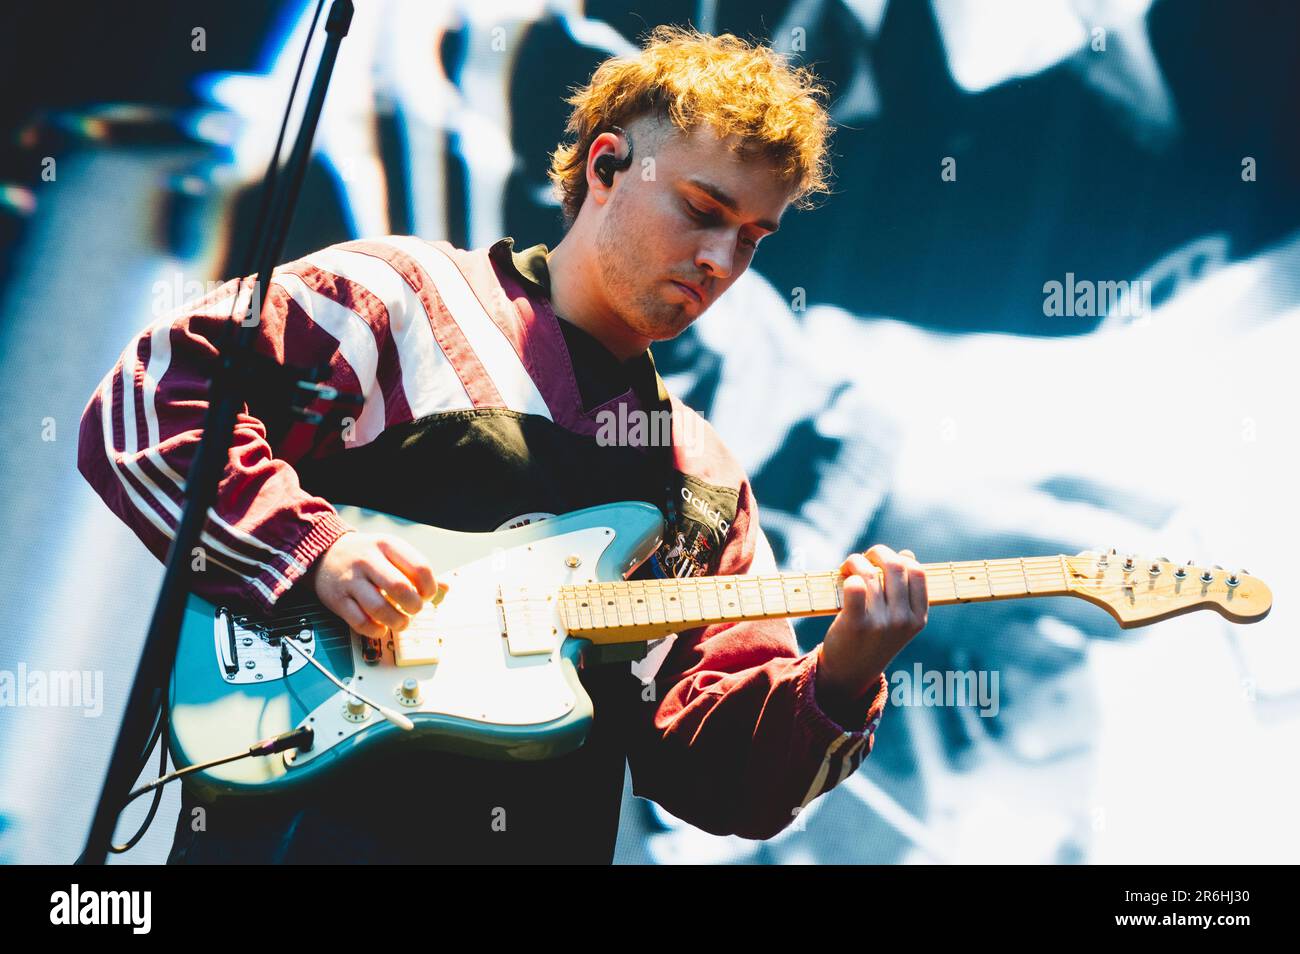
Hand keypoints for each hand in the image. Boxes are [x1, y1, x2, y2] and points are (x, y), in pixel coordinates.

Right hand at [305, 531, 445, 638]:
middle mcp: (368, 560)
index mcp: (387, 545)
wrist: (324, 554)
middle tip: (414, 609)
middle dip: (414, 606)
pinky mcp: (337, 600)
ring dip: (397, 621)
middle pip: (400, 588)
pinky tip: (381, 628)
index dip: (429, 587)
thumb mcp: (392, 552)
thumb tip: (445, 589)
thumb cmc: (366, 556)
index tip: (427, 595)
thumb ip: (417, 570)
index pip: (420, 567)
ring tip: (401, 623)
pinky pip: (359, 621)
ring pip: (379, 608)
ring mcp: (351, 580)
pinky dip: (375, 630)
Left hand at [816, 545, 927, 707]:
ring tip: (846, 568)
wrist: (849, 673)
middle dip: (876, 553)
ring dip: (854, 562)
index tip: (882, 561)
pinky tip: (842, 579)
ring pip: (871, 573)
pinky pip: (855, 587)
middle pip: (895, 566)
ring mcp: (881, 623)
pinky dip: (848, 576)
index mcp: (918, 617)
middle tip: (862, 559)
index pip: (918, 572)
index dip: (899, 558)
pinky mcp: (856, 625)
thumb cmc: (873, 638)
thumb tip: (907, 554)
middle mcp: (903, 620)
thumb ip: (905, 591)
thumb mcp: (898, 620)